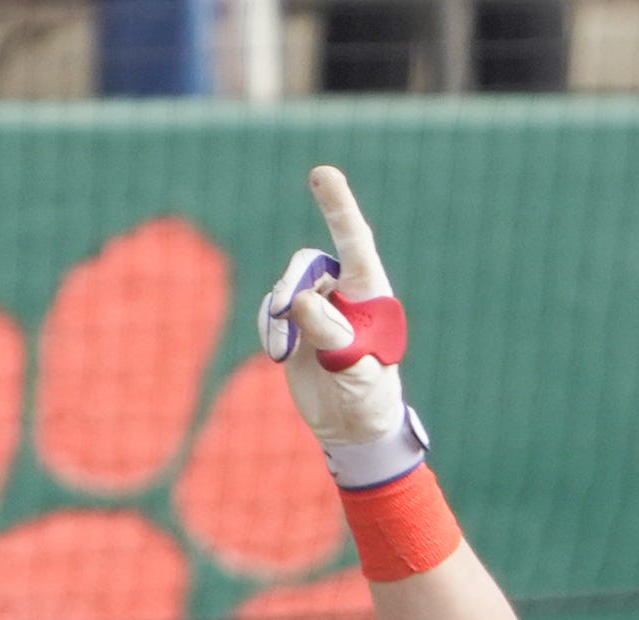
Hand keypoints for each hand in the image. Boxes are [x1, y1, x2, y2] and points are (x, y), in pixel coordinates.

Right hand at [260, 166, 413, 467]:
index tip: (322, 174)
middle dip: (290, 283)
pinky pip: (272, 311)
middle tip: (284, 311)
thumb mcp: (356, 372)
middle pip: (308, 263)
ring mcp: (316, 306)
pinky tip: (279, 356)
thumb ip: (332, 336)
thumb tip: (300, 302)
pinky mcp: (293, 323)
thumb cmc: (367, 396)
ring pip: (286, 286)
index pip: (355, 242)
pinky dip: (269, 329)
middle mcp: (343, 292)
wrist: (351, 425)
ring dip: (278, 314)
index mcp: (370, 294)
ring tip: (282, 352)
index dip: (338, 207)